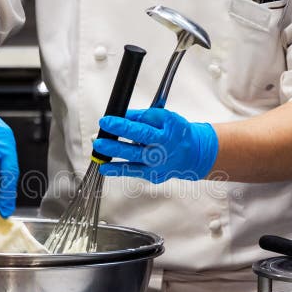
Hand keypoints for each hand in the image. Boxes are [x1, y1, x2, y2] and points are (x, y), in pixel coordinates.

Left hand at [93, 108, 218, 182]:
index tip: (106, 121)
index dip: (122, 125)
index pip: (141, 128)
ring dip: (114, 157)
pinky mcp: (153, 175)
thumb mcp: (164, 118)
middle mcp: (162, 150)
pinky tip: (105, 168)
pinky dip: (118, 170)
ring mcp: (158, 165)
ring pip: (133, 161)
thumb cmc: (176, 132)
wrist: (194, 153)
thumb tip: (121, 116)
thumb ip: (142, 117)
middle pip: (136, 147)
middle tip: (98, 140)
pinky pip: (133, 172)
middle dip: (115, 144)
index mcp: (166, 132)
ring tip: (98, 153)